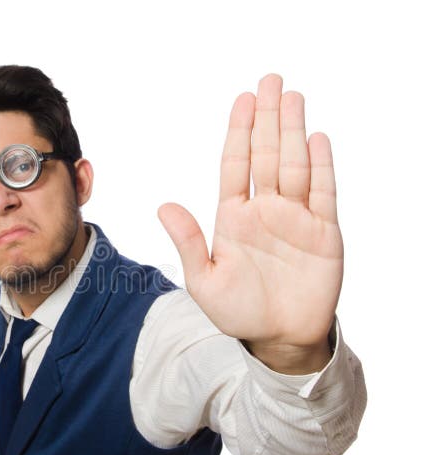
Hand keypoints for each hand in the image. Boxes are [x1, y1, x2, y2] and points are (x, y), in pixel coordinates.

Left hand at [158, 74, 341, 373]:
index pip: (235, 164)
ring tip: (292, 97)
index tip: (242, 100)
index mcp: (233, 217)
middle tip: (270, 80)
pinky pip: (323, 194)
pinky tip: (317, 140)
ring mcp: (296, 219)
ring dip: (294, 131)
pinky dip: (322, 167)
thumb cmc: (238, 312)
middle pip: (266, 154)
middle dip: (268, 118)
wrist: (277, 340)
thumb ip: (187, 242)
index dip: (239, 132)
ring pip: (295, 165)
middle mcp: (265, 210)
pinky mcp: (323, 234)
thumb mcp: (203, 280)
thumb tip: (163, 205)